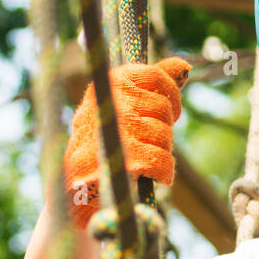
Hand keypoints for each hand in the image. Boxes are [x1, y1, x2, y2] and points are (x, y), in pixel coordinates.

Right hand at [62, 56, 190, 229]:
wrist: (75, 193)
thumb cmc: (105, 145)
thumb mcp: (123, 107)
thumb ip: (152, 84)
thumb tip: (183, 65)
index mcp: (107, 83)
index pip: (154, 75)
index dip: (170, 95)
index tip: (170, 111)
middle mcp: (107, 101)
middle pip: (163, 109)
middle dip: (164, 130)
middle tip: (150, 143)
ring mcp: (110, 130)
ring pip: (163, 135)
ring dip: (163, 152)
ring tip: (146, 160)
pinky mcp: (117, 161)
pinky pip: (160, 161)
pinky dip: (164, 171)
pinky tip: (157, 176)